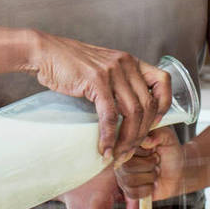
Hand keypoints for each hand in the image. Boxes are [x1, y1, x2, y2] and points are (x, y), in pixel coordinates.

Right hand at [26, 33, 170, 162]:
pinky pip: (110, 114)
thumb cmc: (70, 65)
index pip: (163, 81)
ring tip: (118, 156)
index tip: (152, 125)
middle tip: (129, 152)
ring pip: (132, 112)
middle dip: (141, 134)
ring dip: (127, 139)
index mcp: (131, 61)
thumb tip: (127, 116)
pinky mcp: (96, 80)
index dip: (163, 106)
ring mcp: (112, 71)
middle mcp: (126, 64)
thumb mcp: (102, 70)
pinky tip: (105, 148)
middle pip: (148, 105)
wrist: (45, 52)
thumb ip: (117, 85)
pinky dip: (109, 136)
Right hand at [115, 128, 183, 208]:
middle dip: (148, 165)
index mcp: (128, 144)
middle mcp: (122, 160)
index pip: (125, 149)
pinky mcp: (128, 190)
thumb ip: (159, 134)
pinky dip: (147, 189)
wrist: (178, 172)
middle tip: (156, 161)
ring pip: (129, 180)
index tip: (153, 150)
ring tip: (155, 172)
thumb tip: (146, 140)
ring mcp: (123, 176)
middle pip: (127, 166)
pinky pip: (133, 193)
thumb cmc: (171, 153)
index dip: (143, 152)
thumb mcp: (168, 138)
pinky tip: (152, 184)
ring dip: (149, 177)